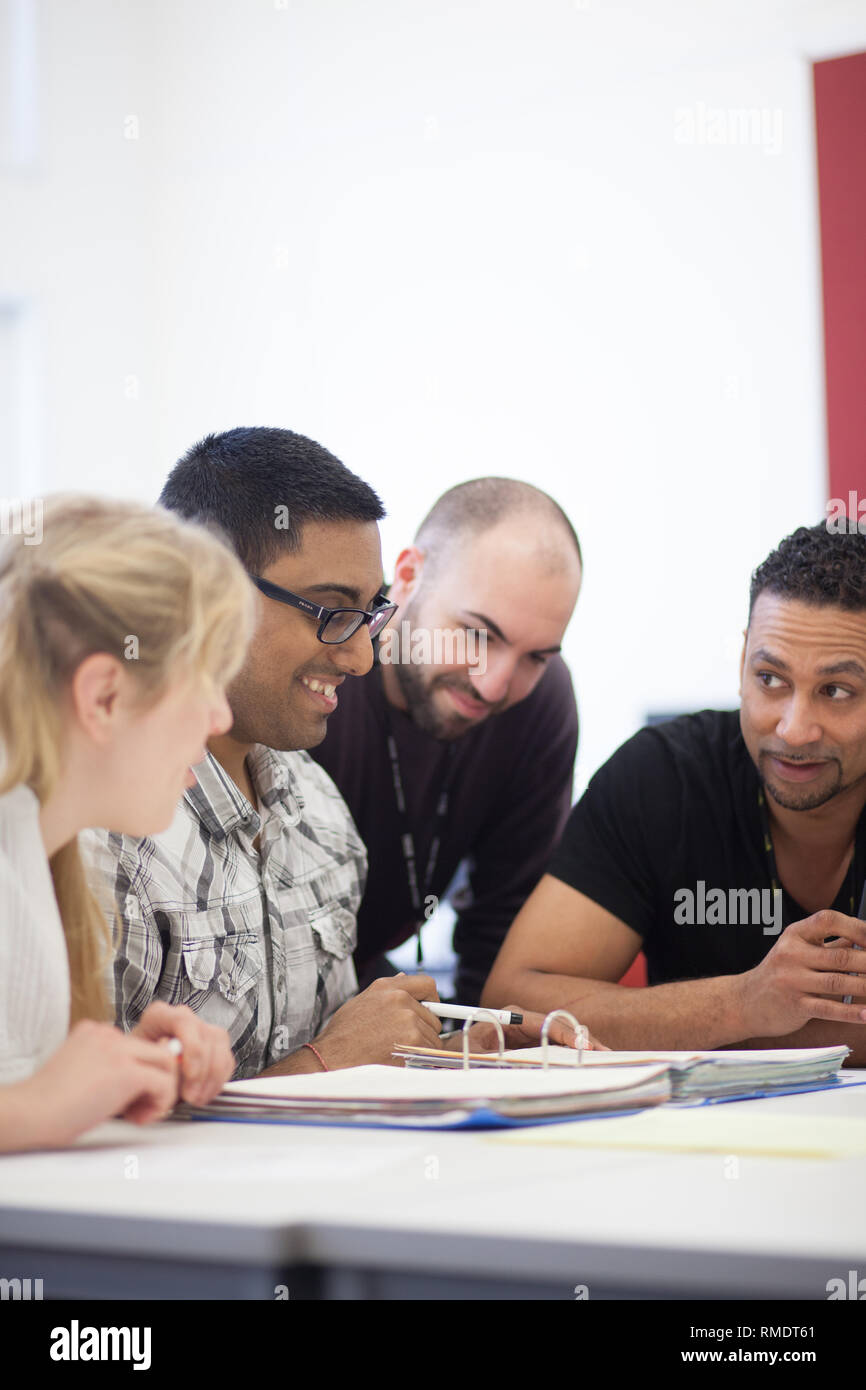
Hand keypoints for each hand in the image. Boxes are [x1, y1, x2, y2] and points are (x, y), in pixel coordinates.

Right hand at [13, 1020, 179, 1148]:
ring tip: (139, 1113)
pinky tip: (138, 1118)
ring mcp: (118, 1049)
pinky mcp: (127, 1070)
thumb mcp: (83, 1074)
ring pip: (166, 1062)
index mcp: (94, 1032)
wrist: (33, 1113)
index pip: (137, 1046)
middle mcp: (108, 1033)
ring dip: (161, 1091)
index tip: (130, 1098)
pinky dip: (160, 1103)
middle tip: (142, 1107)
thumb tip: (144, 1082)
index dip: (141, 1074)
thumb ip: (110, 1070)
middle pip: (156, 1050)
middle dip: (158, 1080)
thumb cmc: (50, 1104)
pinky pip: (164, 1082)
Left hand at [132, 1002, 234, 1103]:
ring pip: (221, 1046)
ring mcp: (200, 1029)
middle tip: (191, 1096)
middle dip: (202, 1072)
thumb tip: (176, 1060)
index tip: (189, 1076)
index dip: (192, 1049)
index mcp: (159, 1016)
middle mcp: (183, 1018)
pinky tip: (204, 1093)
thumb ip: (158, 1062)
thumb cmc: (137, 1068)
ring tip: (197, 1099)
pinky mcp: (214, 1044)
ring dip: (212, 1078)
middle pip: (206, 1035)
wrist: (140, 1073)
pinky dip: (219, 1080)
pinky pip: (227, 1059)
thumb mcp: (137, 1065)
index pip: (184, 1021)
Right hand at [312, 972, 442, 1067]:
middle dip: (424, 1029)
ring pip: (433, 1036)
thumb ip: (387, 990)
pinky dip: (421, 1058)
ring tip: (396, 1050)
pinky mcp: (413, 1041)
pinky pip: (430, 1051)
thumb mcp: (362, 1001)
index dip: (432, 999)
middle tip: (404, 1039)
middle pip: (433, 1016)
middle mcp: (400, 999)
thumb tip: (404, 978)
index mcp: (387, 987)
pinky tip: (400, 1059)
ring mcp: (408, 1019)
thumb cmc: (343, 1034)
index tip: (430, 1010)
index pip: (427, 984)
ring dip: (422, 1046)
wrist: (333, 1057)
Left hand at [441, 1007, 609, 1054]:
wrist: (450, 1054)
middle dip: (582, 1040)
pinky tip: (590, 1061)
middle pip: (559, 1027)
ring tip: (604, 1057)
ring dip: (582, 1047)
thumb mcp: (476, 1057)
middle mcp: (524, 1021)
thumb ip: (498, 1059)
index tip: (582, 1045)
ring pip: (561, 1037)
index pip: (546, 1023)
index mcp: (511, 1018)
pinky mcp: (533, 1043)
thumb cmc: (460, 1053)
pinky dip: (573, 1054)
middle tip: (604, 1053)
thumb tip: (524, 1066)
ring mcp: (530, 1032)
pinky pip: (556, 1046)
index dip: (566, 1034)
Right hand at [737, 909, 865, 1035]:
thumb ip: (830, 944)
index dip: (857, 927)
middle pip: (841, 956)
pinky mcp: (794, 1005)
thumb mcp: (798, 950)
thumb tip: (864, 939)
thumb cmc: (779, 975)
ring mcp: (792, 980)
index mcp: (795, 935)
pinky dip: (852, 1012)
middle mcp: (792, 954)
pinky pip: (829, 1008)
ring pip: (839, 983)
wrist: (743, 1002)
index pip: (828, 921)